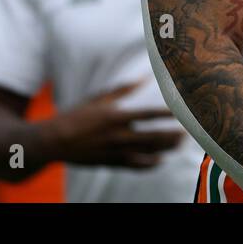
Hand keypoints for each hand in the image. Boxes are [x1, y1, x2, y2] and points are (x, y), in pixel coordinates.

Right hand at [42, 81, 183, 168]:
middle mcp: (118, 135)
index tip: (181, 112)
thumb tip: (143, 77)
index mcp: (115, 117)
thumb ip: (122, 89)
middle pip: (153, 137)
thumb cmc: (76, 116)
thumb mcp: (98, 98)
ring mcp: (115, 151)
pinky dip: (149, 164)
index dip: (167, 114)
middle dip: (172, 135)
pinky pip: (135, 166)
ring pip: (147, 153)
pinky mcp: (110, 163)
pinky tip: (160, 161)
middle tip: (188, 132)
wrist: (54, 141)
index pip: (148, 115)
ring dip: (166, 149)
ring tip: (180, 144)